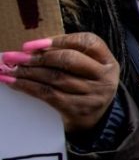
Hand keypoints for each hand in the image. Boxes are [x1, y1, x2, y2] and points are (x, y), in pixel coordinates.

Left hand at [0, 33, 118, 133]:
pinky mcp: (80, 109)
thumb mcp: (86, 69)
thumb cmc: (84, 86)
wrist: (94, 119)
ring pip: (56, 78)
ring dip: (28, 72)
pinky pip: (49, 95)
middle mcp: (105, 77)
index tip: (30, 44)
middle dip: (38, 57)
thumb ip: (67, 55)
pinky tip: (14, 83)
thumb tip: (29, 49)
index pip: (87, 42)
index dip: (58, 40)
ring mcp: (95, 95)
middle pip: (70, 60)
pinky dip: (28, 87)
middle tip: (13, 57)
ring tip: (8, 69)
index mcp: (107, 61)